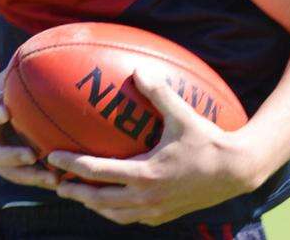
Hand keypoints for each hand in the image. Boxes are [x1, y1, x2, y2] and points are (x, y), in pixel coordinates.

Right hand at [0, 67, 58, 190]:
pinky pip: (24, 179)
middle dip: (12, 156)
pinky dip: (40, 181)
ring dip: (31, 177)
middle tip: (31, 155)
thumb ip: (15, 68)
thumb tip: (40, 43)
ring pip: (11, 174)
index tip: (5, 111)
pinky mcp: (9, 171)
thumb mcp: (0, 81)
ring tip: (53, 179)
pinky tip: (64, 182)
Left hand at [48, 69, 259, 225]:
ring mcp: (157, 210)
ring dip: (93, 205)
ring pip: (114, 214)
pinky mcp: (167, 215)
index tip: (52, 157)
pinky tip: (111, 201)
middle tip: (55, 181)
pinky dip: (115, 212)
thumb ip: (158, 93)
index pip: (98, 172)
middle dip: (75, 192)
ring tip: (77, 193)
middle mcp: (148, 197)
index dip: (72, 166)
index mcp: (146, 174)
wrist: (237, 171)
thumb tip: (137, 70)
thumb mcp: (182, 114)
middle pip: (99, 201)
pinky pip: (132, 218)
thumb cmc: (209, 140)